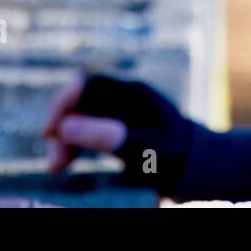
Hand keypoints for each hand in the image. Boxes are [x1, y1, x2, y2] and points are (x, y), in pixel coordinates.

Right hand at [41, 74, 193, 190]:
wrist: (200, 167)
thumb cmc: (177, 156)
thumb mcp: (144, 149)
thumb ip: (109, 136)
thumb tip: (66, 127)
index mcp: (132, 93)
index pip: (86, 83)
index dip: (62, 102)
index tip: (50, 131)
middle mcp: (123, 98)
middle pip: (78, 102)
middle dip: (61, 127)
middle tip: (54, 160)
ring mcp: (120, 112)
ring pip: (78, 117)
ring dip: (64, 138)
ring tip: (56, 166)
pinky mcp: (117, 129)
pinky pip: (85, 130)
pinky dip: (72, 144)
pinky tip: (65, 162)